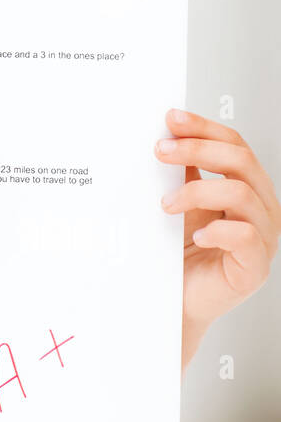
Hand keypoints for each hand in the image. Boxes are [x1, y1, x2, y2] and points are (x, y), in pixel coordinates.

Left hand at [156, 109, 279, 366]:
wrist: (177, 303)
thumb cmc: (181, 254)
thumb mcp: (180, 203)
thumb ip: (181, 172)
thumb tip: (165, 134)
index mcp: (246, 186)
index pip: (234, 144)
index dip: (204, 127)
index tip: (172, 118)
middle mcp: (260, 207)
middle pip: (240, 160)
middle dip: (197, 148)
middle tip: (159, 150)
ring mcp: (263, 237)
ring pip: (241, 193)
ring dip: (196, 190)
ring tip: (165, 204)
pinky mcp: (255, 267)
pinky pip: (245, 237)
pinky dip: (217, 230)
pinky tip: (195, 234)